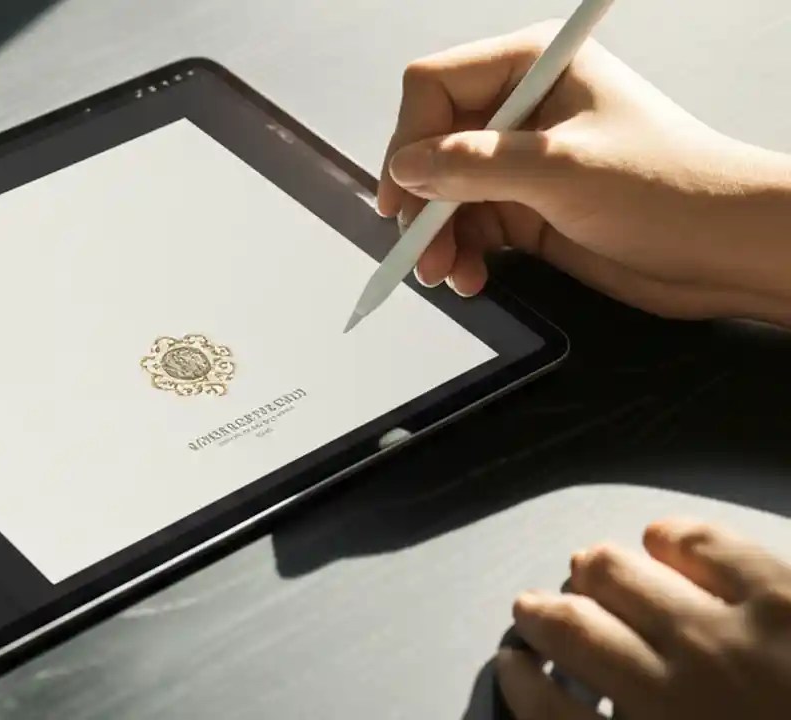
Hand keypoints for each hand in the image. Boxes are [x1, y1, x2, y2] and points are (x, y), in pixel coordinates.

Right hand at [377, 21, 790, 325]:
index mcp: (535, 68)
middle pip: (432, 144)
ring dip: (438, 237)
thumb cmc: (674, 189)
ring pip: (444, 192)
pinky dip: (461, 254)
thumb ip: (475, 167)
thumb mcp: (563, 171)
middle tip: (421, 247)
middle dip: (421, 200)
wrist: (725, 249)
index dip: (410, 139)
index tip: (404, 194)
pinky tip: (472, 276)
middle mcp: (522, 108)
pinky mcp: (527, 206)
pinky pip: (469, 226)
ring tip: (447, 273)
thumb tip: (408, 170)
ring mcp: (523, 160)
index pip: (436, 87)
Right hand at [497, 518, 790, 718]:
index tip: (515, 667)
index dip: (521, 683)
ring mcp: (728, 638)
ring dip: (593, 572)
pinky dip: (669, 539)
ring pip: (618, 573)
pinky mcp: (780, 594)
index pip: (546, 710)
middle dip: (541, 614)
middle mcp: (673, 693)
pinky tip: (662, 544)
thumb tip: (592, 703)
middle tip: (538, 610)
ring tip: (592, 572)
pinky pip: (697, 543)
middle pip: (570, 628)